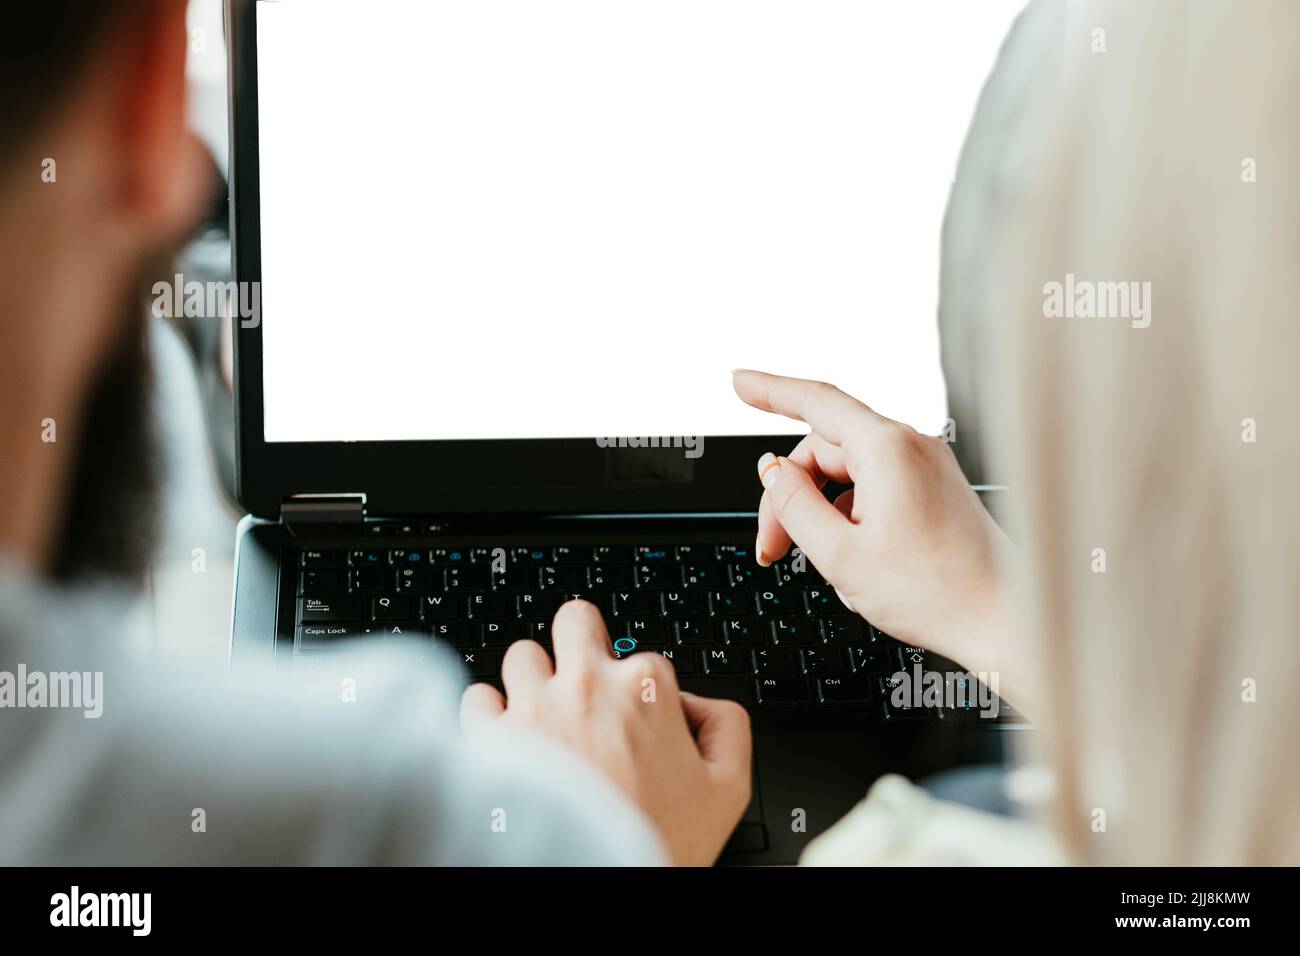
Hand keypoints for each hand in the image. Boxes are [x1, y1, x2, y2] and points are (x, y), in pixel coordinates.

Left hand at [460, 600, 751, 865]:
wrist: (597, 878)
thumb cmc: (657, 841)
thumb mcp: (729, 789)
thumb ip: (727, 728)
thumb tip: (699, 704)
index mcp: (645, 689)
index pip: (644, 659)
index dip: (644, 691)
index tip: (639, 724)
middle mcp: (587, 685)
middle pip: (575, 619)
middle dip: (579, 642)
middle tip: (582, 677)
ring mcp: (535, 705)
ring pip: (522, 654)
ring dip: (532, 680)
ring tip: (542, 717)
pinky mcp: (491, 733)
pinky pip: (477, 696)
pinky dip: (489, 714)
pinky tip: (506, 740)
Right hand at [733, 369, 1026, 709]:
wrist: (1003, 621)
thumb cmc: (937, 593)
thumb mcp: (839, 554)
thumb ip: (793, 505)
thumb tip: (772, 470)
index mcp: (887, 450)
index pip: (815, 401)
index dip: (769, 390)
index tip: (739, 381)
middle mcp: (911, 447)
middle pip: (824, 450)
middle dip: (790, 495)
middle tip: (771, 549)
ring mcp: (926, 467)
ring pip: (847, 474)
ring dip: (820, 512)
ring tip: (822, 563)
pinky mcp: (934, 489)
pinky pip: (874, 488)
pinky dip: (850, 516)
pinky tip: (854, 558)